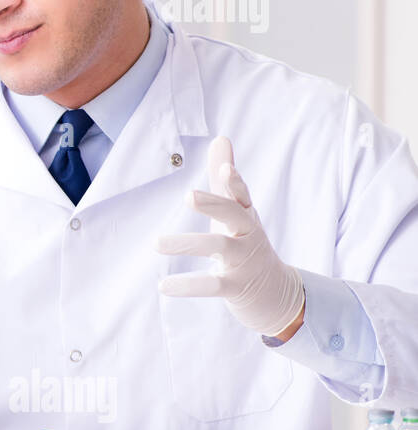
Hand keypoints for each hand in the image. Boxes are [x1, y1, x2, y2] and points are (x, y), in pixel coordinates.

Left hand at [155, 136, 304, 336]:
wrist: (274, 292)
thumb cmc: (246, 243)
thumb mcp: (236, 211)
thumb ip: (223, 179)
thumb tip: (221, 138)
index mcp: (245, 216)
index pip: (241, 195)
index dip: (234, 182)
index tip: (225, 168)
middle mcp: (248, 235)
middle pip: (234, 215)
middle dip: (214, 204)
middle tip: (189, 195)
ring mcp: (244, 261)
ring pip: (219, 248)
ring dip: (188, 244)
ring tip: (156, 243)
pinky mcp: (236, 286)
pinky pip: (212, 285)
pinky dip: (188, 285)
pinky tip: (163, 286)